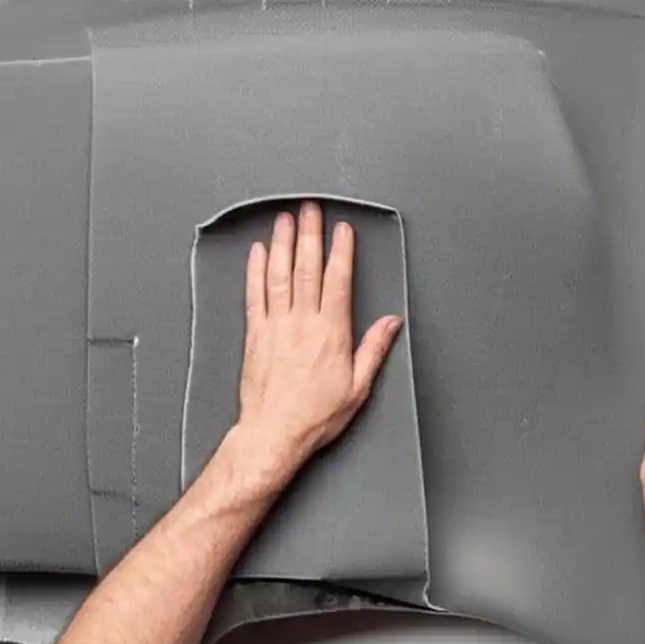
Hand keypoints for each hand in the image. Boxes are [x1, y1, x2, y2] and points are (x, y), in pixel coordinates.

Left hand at [234, 201, 402, 471]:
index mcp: (331, 333)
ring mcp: (275, 326)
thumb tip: (390, 323)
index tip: (342, 231)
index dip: (341, 251)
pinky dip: (255, 270)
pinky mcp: (254, 334)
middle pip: (307, 268)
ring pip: (280, 274)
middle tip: (310, 210)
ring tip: (285, 220)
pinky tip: (259, 252)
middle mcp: (302, 323)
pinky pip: (254, 294)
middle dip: (310, 234)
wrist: (273, 433)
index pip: (338, 280)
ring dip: (283, 243)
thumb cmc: (314, 416)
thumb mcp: (358, 387)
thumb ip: (374, 349)